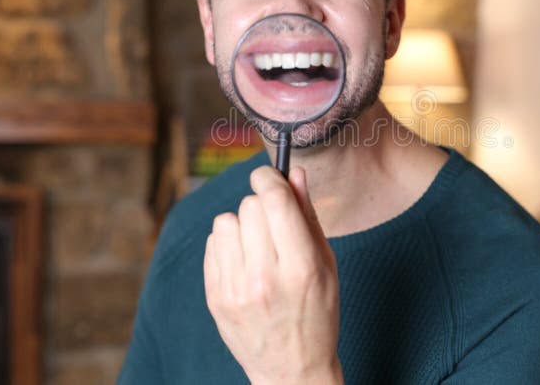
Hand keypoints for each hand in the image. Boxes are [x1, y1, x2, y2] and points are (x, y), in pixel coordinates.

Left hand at [204, 165, 342, 384]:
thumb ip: (308, 217)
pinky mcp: (215, 297)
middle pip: (250, 206)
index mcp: (301, 267)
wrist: (291, 370)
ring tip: (258, 246)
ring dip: (243, 224)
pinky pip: (213, 244)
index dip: (270, 178)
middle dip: (262, 205)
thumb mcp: (326, 265)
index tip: (270, 175)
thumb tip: (295, 174)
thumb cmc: (318, 314)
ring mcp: (235, 290)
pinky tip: (244, 262)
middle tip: (274, 224)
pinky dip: (228, 244)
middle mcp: (265, 278)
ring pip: (226, 221)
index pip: (275, 200)